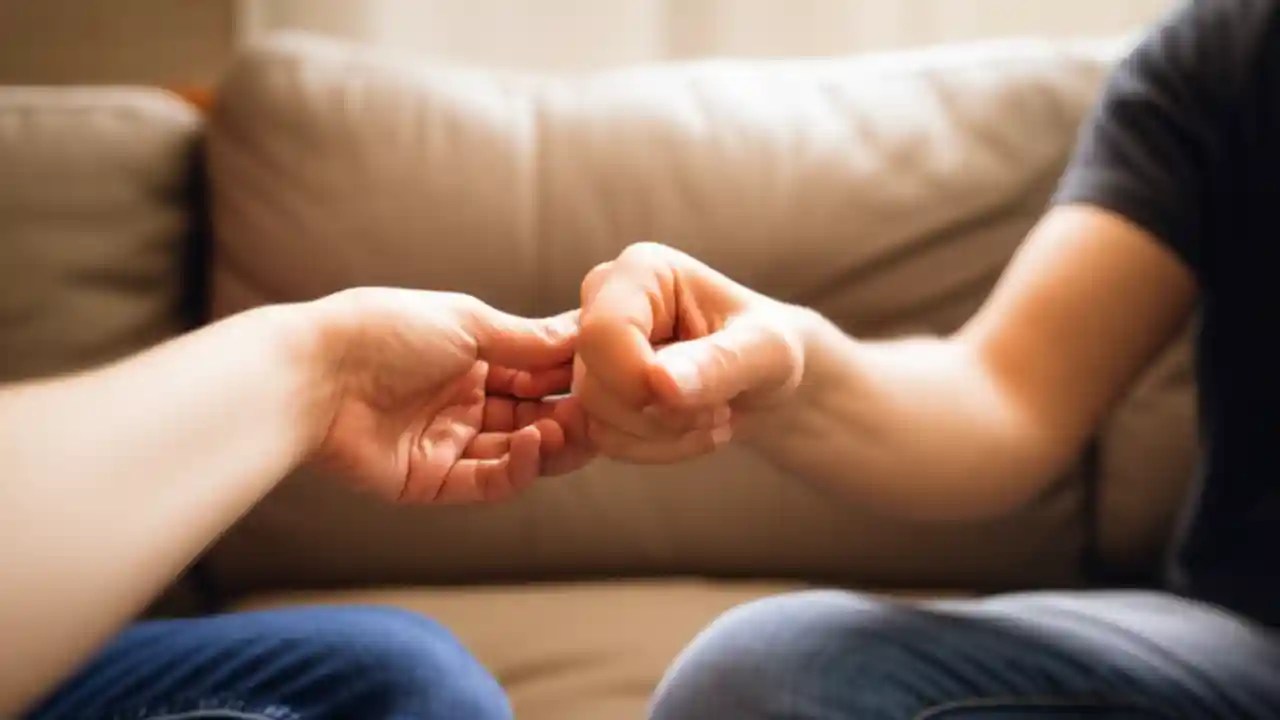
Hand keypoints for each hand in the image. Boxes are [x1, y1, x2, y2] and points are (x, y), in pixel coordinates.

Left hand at [303, 288, 592, 502]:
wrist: (313, 373)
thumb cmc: (383, 331)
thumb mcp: (467, 322)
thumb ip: (527, 340)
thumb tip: (582, 334)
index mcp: (474, 357)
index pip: (539, 372)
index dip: (572, 375)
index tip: (610, 373)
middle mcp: (465, 401)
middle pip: (535, 417)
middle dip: (572, 415)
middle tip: (605, 413)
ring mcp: (450, 443)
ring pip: (519, 454)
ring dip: (552, 443)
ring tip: (574, 429)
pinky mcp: (432, 482)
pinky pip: (488, 482)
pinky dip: (518, 468)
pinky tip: (534, 446)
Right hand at [575, 243, 804, 462]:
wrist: (766, 382)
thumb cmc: (770, 349)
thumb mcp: (766, 352)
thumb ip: (718, 363)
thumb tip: (661, 383)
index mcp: (643, 271)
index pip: (602, 332)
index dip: (638, 380)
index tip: (704, 402)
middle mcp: (604, 302)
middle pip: (592, 382)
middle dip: (659, 415)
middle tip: (718, 410)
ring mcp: (594, 348)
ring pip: (593, 417)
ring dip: (660, 436)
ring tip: (709, 418)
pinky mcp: (593, 388)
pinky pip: (598, 437)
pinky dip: (649, 449)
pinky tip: (687, 432)